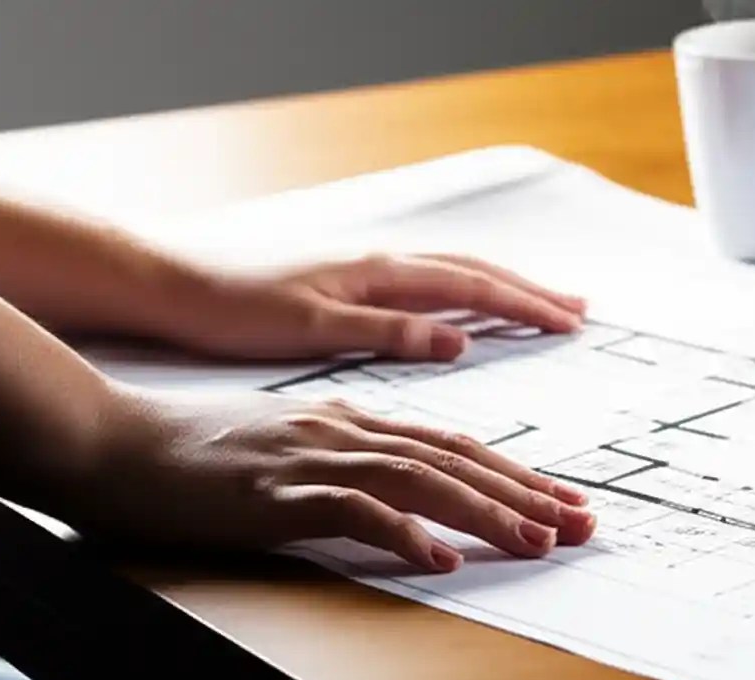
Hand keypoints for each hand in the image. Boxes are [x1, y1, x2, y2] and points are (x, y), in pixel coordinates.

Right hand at [57, 384, 595, 571]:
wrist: (114, 441)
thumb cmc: (196, 450)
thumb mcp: (287, 443)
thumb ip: (345, 459)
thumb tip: (401, 496)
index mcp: (349, 419)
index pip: (451, 445)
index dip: (512, 473)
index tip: (561, 500)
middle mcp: (343, 429)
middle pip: (455, 458)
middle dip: (525, 491)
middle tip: (582, 521)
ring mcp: (311, 456)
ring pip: (422, 479)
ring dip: (487, 512)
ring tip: (539, 541)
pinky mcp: (276, 491)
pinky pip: (353, 512)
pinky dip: (403, 534)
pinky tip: (441, 559)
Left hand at [163, 253, 586, 360]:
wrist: (177, 284)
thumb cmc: (237, 307)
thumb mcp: (315, 327)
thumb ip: (389, 330)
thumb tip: (459, 341)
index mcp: (380, 271)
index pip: (471, 286)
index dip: (524, 305)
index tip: (568, 322)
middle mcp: (381, 263)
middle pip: (474, 272)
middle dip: (529, 292)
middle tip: (577, 310)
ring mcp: (366, 270)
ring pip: (452, 274)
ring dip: (502, 289)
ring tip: (540, 303)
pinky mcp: (349, 283)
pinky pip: (425, 284)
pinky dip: (462, 294)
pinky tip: (466, 307)